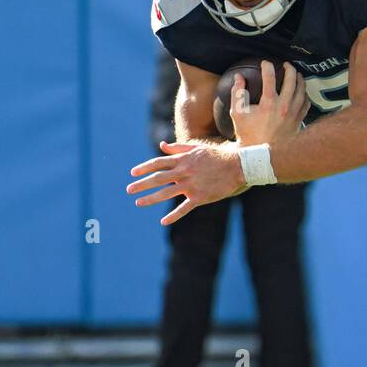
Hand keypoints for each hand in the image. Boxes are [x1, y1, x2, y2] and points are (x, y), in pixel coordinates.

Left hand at [126, 142, 245, 224]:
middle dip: (141, 184)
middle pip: (158, 178)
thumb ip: (178, 148)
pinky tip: (163, 221)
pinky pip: (184, 208)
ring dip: (150, 198)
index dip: (144, 168)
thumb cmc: (217, 156)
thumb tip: (162, 146)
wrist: (237, 167)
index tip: (133, 173)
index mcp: (183, 160)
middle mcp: (185, 172)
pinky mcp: (200, 197)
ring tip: (138, 202)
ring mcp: (192, 185)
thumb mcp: (197, 149)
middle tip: (129, 189)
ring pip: (166, 193)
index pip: (158, 163)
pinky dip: (173, 216)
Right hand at [231, 60, 307, 146]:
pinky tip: (301, 92)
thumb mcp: (237, 113)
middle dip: (289, 69)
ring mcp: (293, 114)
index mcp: (268, 103)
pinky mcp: (299, 120)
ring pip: (302, 90)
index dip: (267, 67)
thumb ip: (238, 93)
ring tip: (296, 74)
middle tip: (286, 64)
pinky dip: (305, 94)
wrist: (261, 153)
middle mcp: (284, 107)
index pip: (270, 78)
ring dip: (300, 79)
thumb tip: (239, 77)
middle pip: (292, 80)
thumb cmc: (248, 133)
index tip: (265, 63)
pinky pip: (306, 103)